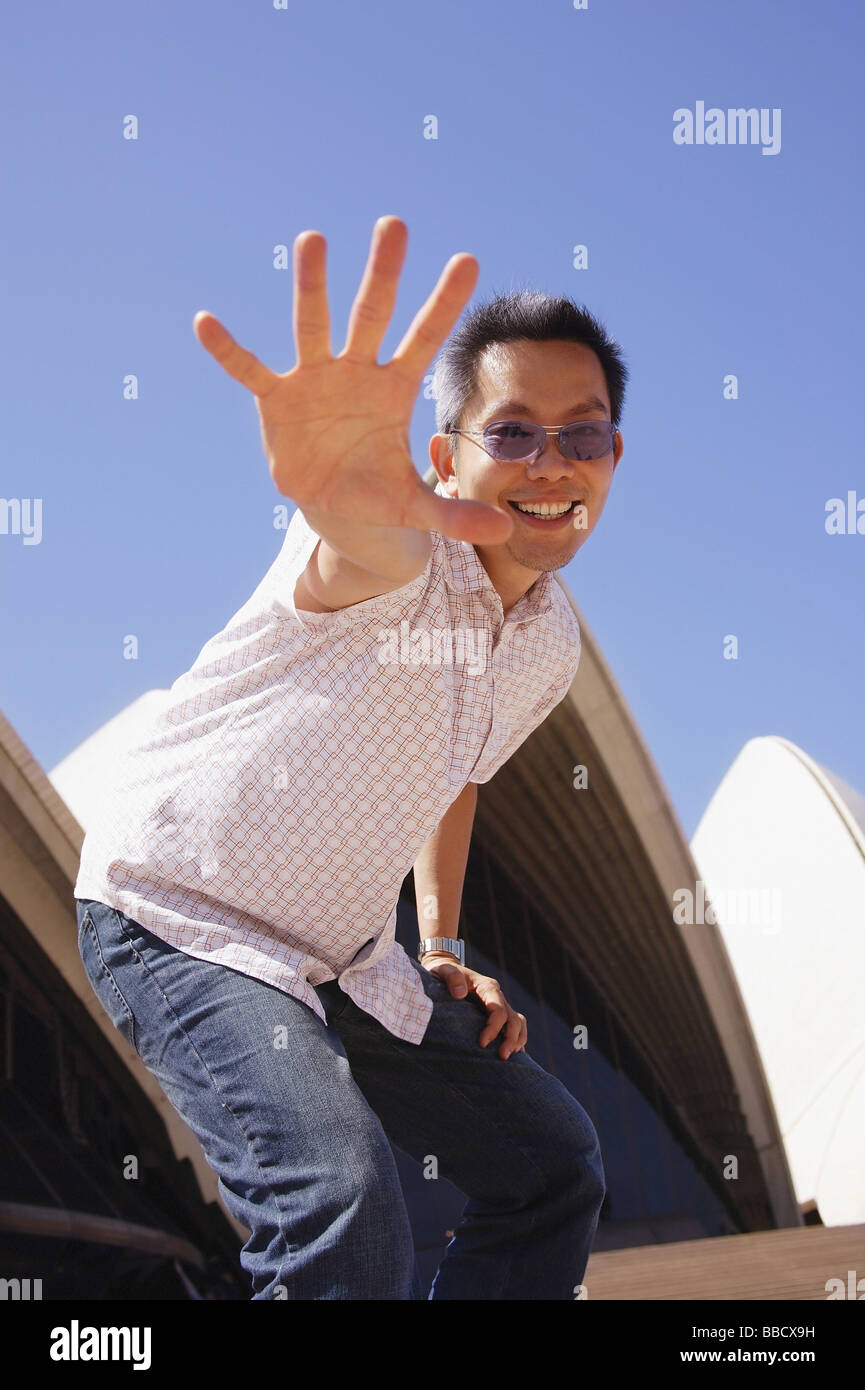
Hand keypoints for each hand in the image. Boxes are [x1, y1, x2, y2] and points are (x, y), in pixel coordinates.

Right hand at [192, 215, 513, 546]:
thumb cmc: (376, 491)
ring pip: (313, 326)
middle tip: (394, 225)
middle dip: (383, 275)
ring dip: (313, 286)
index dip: (445, 304)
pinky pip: (250, 371)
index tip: (469, 260)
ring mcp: (314, 379)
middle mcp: (355, 371)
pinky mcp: (277, 399)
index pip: (425, 339)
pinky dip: (229, 351)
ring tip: (314, 239)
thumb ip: (453, 514)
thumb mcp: (414, 507)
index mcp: (394, 389)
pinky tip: (206, 322)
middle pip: (371, 316)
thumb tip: (499, 532)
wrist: (331, 503)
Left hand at [421, 955, 526, 1059]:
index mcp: (488, 987)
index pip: (498, 1009)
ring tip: (508, 1058)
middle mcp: (497, 997)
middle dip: (511, 1038)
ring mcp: (499, 1006)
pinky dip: (515, 1041)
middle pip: (513, 1019)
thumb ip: (452, 977)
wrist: (445, 973)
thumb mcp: (444, 970)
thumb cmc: (443, 972)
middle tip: (502, 1057)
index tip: (482, 1044)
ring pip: (518, 1023)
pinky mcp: (496, 1016)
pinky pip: (514, 1027)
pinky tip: (511, 1055)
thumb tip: (460, 994)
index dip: (494, 1028)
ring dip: (517, 1041)